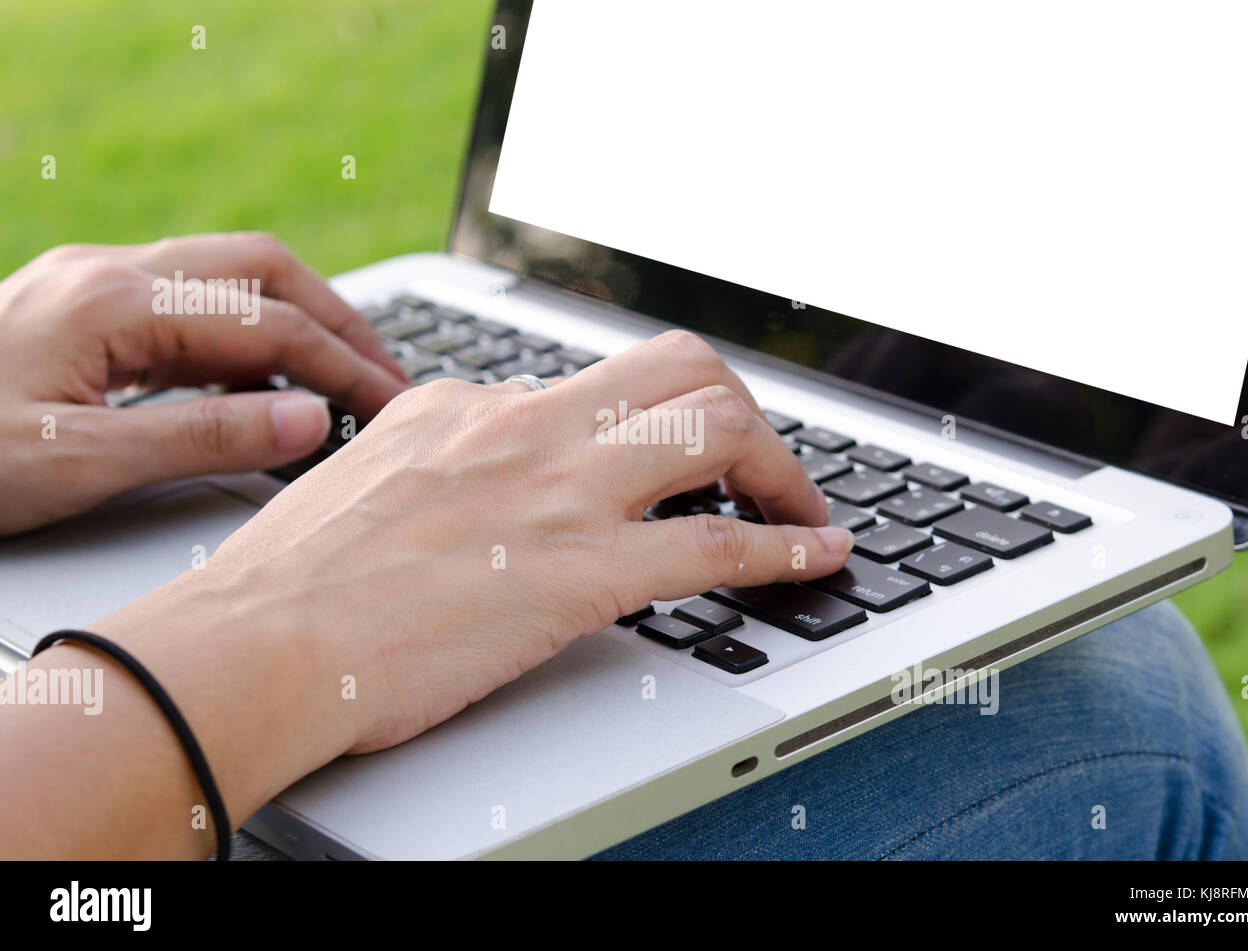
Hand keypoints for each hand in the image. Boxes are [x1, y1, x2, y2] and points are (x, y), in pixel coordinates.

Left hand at [0, 233, 407, 534]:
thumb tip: (311, 418)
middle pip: (261, 268)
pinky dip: (247, 336)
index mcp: (113, 302)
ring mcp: (93, 283)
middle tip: (385, 376)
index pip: (266, 323)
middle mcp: (108, 274)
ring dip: (296, 320)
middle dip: (336, 318)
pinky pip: (191, 302)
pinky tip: (260, 384)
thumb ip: (204, 436)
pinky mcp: (84, 308)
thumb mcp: (79, 462)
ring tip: (340, 377)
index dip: (341, 364)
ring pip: (230, 276)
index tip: (391, 403)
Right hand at [63, 331, 852, 855]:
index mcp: (463, 403)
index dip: (646, 420)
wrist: (255, 643)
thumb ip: (431, 461)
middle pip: (678, 368)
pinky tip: (815, 556)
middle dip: (738, 412)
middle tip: (755, 466)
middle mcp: (521, 426)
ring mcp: (556, 491)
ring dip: (778, 467)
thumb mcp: (366, 482)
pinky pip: (718, 544)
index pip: (586, 385)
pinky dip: (784, 547)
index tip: (671, 450)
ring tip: (799, 511)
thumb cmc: (290, 584)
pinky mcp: (580, 568)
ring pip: (715, 427)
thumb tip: (474, 474)